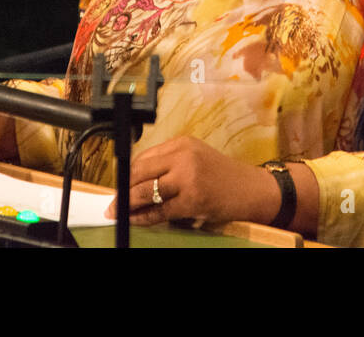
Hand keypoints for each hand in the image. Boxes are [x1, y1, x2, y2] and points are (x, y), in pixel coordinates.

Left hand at [104, 136, 281, 226]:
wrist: (251, 189)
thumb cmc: (222, 176)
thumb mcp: (195, 158)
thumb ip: (169, 164)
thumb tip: (136, 180)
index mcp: (181, 143)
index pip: (144, 157)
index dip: (128, 173)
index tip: (118, 184)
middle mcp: (183, 156)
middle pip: (141, 172)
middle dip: (123, 189)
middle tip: (111, 203)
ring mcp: (188, 178)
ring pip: (147, 191)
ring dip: (128, 204)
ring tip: (118, 213)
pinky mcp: (193, 200)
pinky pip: (160, 211)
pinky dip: (144, 217)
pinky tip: (136, 220)